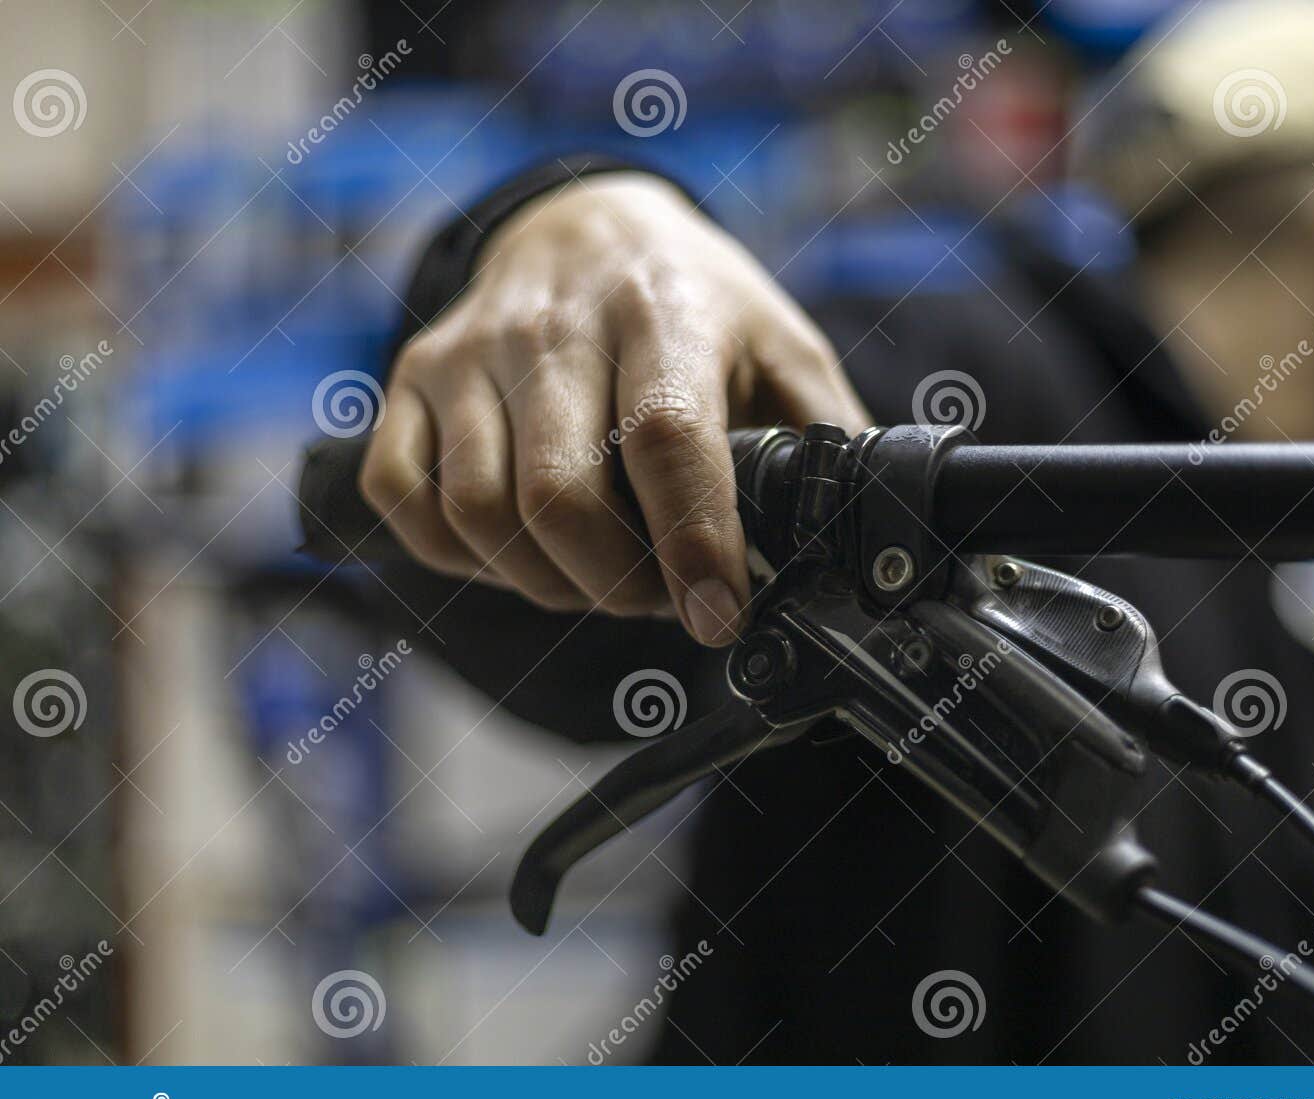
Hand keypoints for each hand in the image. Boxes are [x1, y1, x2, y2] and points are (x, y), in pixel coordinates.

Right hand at [359, 172, 870, 644]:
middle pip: (559, 495)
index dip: (693, 542)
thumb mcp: (782, 346)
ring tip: (600, 577)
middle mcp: (552, 324)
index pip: (664, 437)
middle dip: (619, 586)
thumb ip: (826, 438)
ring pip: (479, 512)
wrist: (588, 226)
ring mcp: (468, 351)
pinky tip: (522, 550)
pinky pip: (406, 502)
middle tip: (662, 599)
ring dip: (547, 583)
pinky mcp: (411, 379)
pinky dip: (463, 557)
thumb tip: (867, 540)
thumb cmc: (695, 302)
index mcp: (663, 310)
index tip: (720, 616)